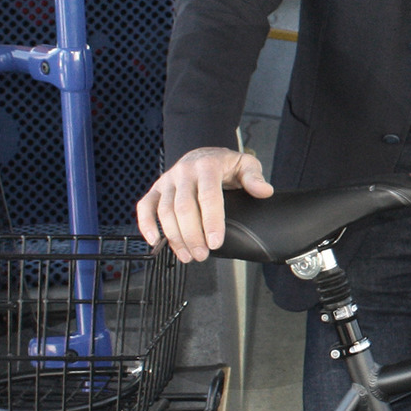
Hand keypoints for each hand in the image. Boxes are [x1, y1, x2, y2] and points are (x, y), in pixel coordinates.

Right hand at [136, 146, 272, 262]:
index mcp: (208, 165)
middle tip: (202, 255)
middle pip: (183, 207)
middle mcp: (184, 172)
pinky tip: (155, 242)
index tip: (215, 243)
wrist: (203, 154)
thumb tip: (264, 191)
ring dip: (174, 237)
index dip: (211, 221)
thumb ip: (254, 178)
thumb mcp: (245, 165)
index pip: (208, 196)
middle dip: (192, 235)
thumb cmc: (225, 164)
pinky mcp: (156, 189)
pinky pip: (145, 206)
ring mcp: (168, 180)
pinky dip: (146, 225)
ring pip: (164, 211)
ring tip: (188, 256)